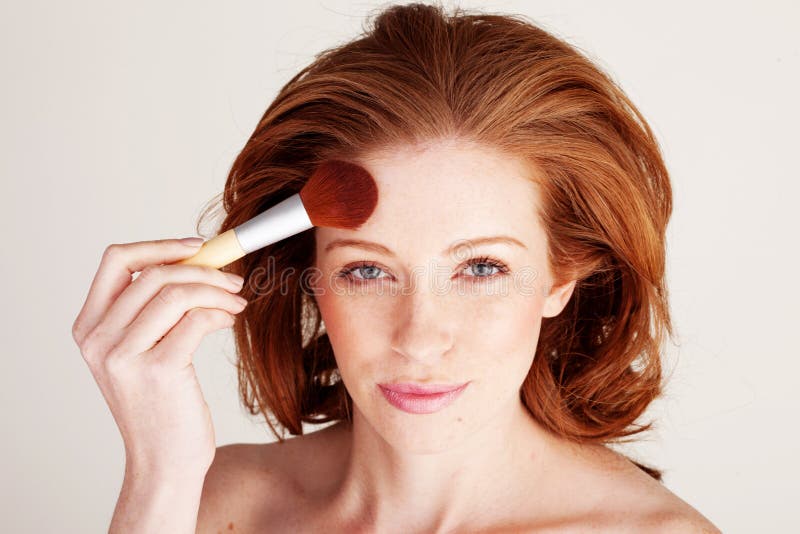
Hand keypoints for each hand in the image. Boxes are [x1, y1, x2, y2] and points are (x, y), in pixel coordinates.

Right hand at [72, 237, 247, 477]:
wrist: (164, 463)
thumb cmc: (161, 405)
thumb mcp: (142, 352)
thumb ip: (152, 310)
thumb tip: (194, 262)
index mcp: (89, 328)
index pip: (116, 261)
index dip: (160, 246)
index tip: (197, 248)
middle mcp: (98, 340)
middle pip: (154, 274)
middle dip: (204, 270)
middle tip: (234, 281)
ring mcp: (123, 356)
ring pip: (177, 293)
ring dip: (217, 291)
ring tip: (237, 303)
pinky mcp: (157, 370)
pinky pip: (196, 319)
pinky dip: (221, 312)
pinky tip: (229, 320)